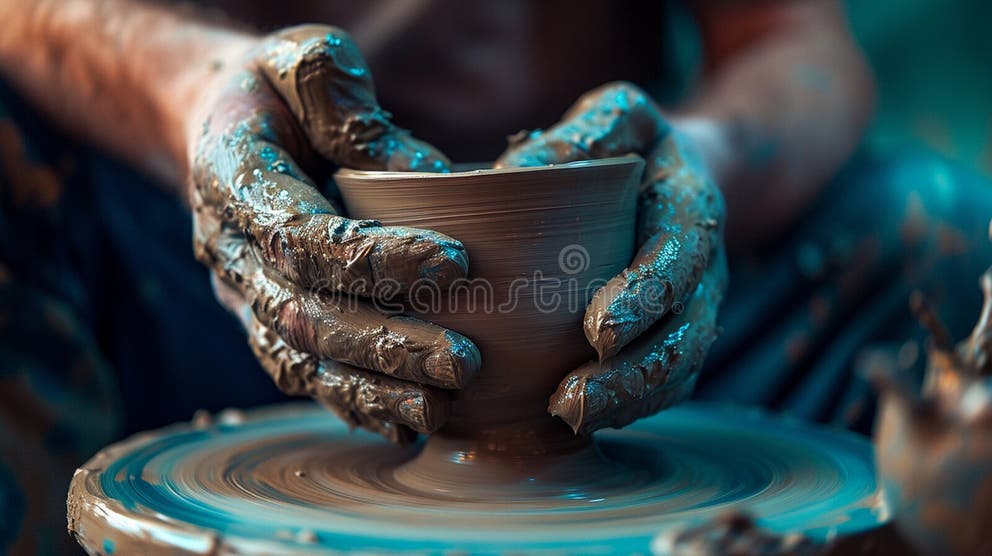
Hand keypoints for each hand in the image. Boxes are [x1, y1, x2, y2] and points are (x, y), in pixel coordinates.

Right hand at [188, 25, 480, 442]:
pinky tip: (409, 423)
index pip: (301, 236)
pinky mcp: (268, 321)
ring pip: (301, 360)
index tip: (456, 262)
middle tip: (464, 361)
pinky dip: (354, 403)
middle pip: (303, 315)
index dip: (374, 258)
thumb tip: (427, 175)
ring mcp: (245, 295)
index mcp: (231, 180)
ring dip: (372, 389)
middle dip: (386, 344)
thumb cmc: (275, 90)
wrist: (223, 128)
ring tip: (443, 407)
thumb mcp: (302, 60)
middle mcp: (229, 250)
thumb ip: (344, 99)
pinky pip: (304, 374)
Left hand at [496, 82, 727, 433]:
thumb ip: (582, 134)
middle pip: (687, 331)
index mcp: (692, 208)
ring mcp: (697, 307)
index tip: (598, 332)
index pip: (679, 257)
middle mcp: (706, 267)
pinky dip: (632, 405)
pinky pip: (668, 381)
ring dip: (630, 400)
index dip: (645, 297)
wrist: (683, 172)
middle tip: (572, 399)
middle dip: (635, 372)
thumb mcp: (619, 114)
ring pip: (681, 368)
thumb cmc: (636, 142)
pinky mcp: (678, 334)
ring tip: (569, 417)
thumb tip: (511, 174)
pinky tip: (583, 419)